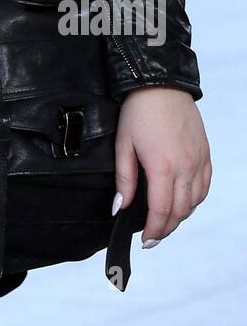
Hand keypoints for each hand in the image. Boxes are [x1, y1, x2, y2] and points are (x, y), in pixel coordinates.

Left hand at [114, 87, 210, 246]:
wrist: (161, 85)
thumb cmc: (138, 112)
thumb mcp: (123, 145)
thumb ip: (124, 180)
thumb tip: (120, 208)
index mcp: (162, 167)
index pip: (161, 211)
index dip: (153, 230)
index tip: (145, 241)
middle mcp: (185, 168)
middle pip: (180, 212)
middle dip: (166, 228)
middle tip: (153, 236)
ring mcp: (198, 161)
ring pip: (195, 202)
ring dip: (180, 216)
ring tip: (165, 221)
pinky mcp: (205, 154)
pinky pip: (204, 186)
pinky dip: (195, 200)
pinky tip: (183, 202)